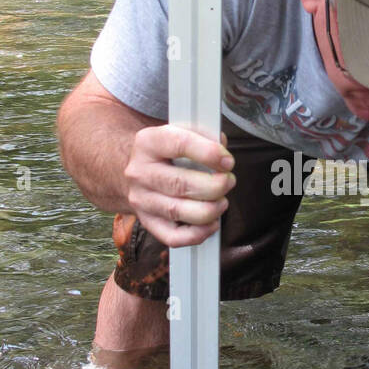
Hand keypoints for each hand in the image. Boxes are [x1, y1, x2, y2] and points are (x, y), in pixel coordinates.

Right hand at [124, 124, 235, 246]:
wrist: (140, 171)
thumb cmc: (168, 152)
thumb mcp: (182, 132)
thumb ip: (205, 136)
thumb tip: (223, 151)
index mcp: (148, 142)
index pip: (179, 144)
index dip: (209, 154)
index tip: (228, 162)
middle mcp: (140, 172)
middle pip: (179, 184)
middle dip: (214, 186)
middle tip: (228, 182)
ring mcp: (141, 199)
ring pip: (178, 211)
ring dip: (210, 210)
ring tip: (222, 202)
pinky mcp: (148, 222)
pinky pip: (173, 237)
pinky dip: (198, 234)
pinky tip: (211, 223)